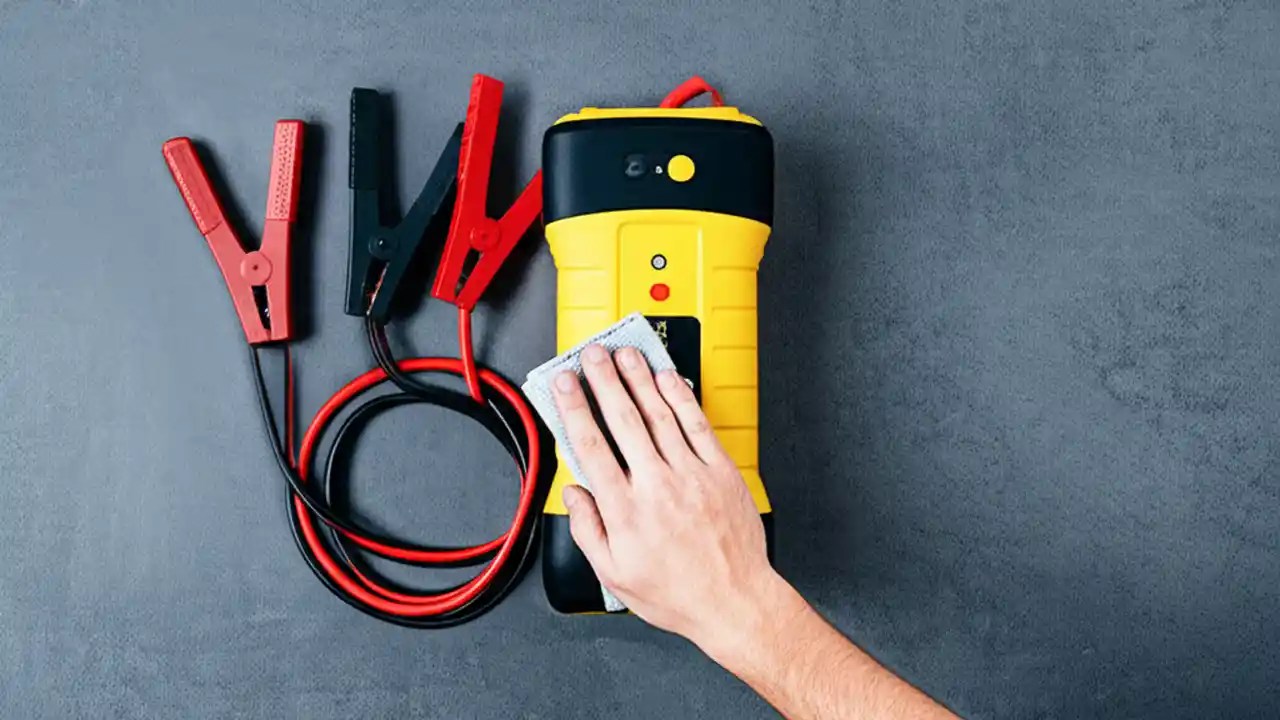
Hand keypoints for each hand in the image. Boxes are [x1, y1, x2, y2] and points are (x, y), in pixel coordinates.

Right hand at [552, 344, 786, 649]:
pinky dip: (682, 398)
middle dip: (604, 381)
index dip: (575, 408)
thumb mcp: (614, 574)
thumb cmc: (677, 593)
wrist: (734, 602)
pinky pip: (698, 426)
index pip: (591, 446)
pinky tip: (668, 378)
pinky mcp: (721, 472)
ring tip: (625, 354)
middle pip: (623, 420)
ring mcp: (691, 476)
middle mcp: (657, 486)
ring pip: (660, 415)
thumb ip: (588, 530)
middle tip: (592, 354)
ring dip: (640, 380)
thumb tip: (574, 493)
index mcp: (625, 510)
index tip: (565, 384)